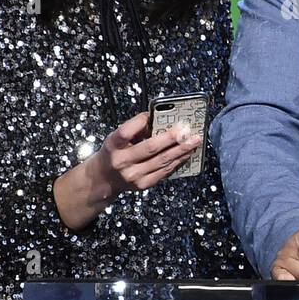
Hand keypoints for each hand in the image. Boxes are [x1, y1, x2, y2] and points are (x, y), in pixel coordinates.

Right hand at [53, 111, 200, 230]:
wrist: (104, 179)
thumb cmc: (114, 153)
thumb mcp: (116, 138)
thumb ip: (134, 129)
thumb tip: (158, 118)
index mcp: (113, 145)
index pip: (125, 132)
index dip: (140, 122)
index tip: (154, 114)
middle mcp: (122, 161)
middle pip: (150, 148)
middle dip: (172, 138)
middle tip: (188, 130)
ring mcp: (134, 176)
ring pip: (162, 161)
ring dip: (181, 150)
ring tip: (194, 141)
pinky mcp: (143, 185)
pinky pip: (164, 172)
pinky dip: (178, 161)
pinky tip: (187, 153)